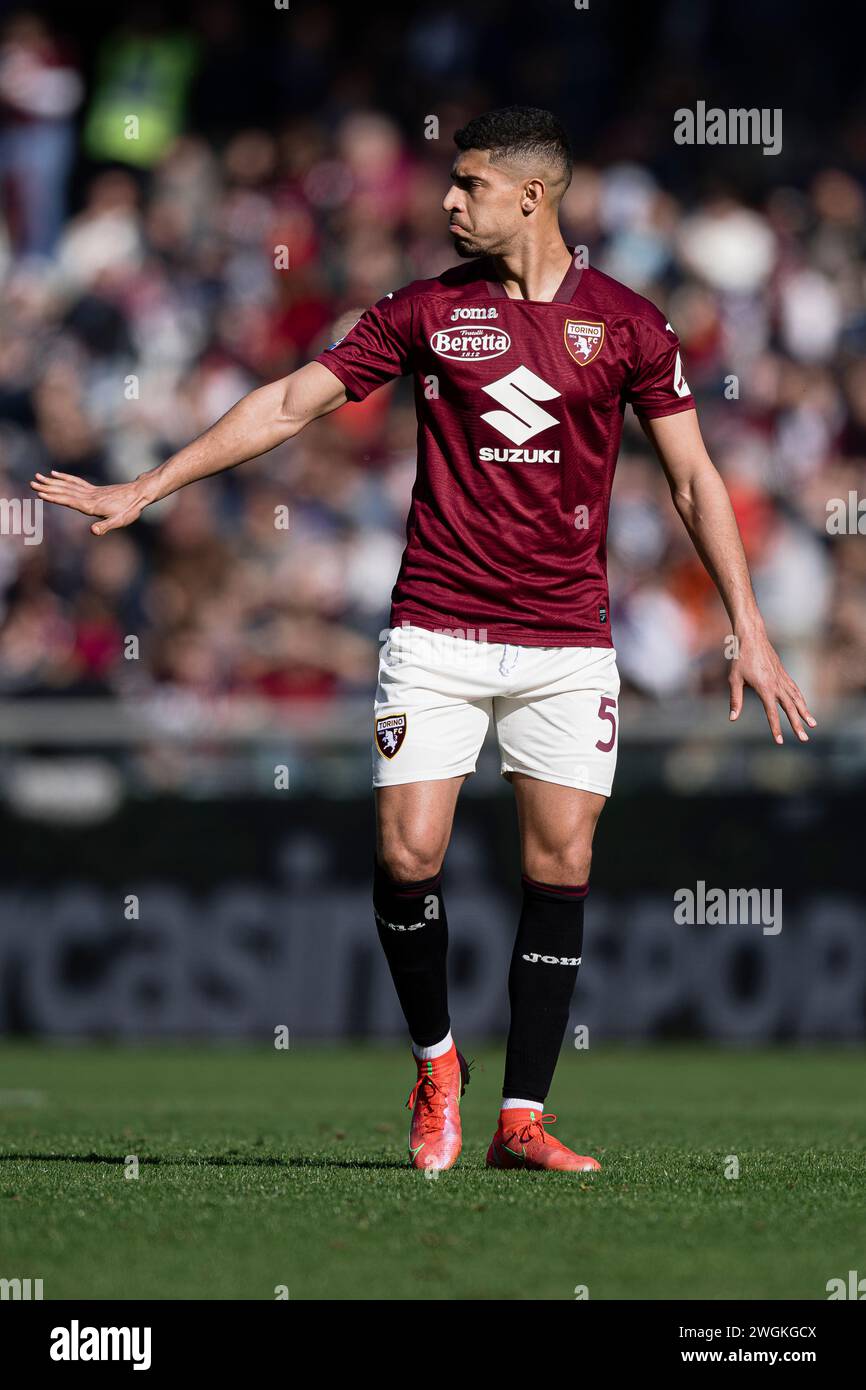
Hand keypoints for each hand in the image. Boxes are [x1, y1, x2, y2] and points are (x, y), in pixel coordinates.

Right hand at [30, 471, 149, 535]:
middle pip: (64, 491)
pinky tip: (56, 474)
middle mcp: (88, 496)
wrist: (139, 493)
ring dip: (51, 481)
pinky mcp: (94, 489)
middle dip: (47, 487)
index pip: (69, 501)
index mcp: (91, 505)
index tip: (40, 493)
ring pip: (67, 485)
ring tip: (38, 477)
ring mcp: (91, 491)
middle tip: (32, 483)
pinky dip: (65, 478)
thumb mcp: (119, 522)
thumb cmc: (130, 510)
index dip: (54, 497)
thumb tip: (92, 531)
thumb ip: (105, 527)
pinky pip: (76, 482)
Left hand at [728, 629, 816, 743]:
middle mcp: (777, 684)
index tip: (779, 741)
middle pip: (790, 708)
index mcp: (764, 688)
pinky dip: (801, 699)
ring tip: (812, 724)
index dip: (775, 728)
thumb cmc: (740, 658)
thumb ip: (735, 700)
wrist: (752, 637)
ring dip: (805, 712)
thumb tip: (733, 718)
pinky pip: (795, 689)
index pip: (772, 713)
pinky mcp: (783, 673)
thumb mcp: (734, 679)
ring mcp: (782, 678)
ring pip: (796, 698)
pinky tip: (804, 706)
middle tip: (804, 739)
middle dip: (797, 725)